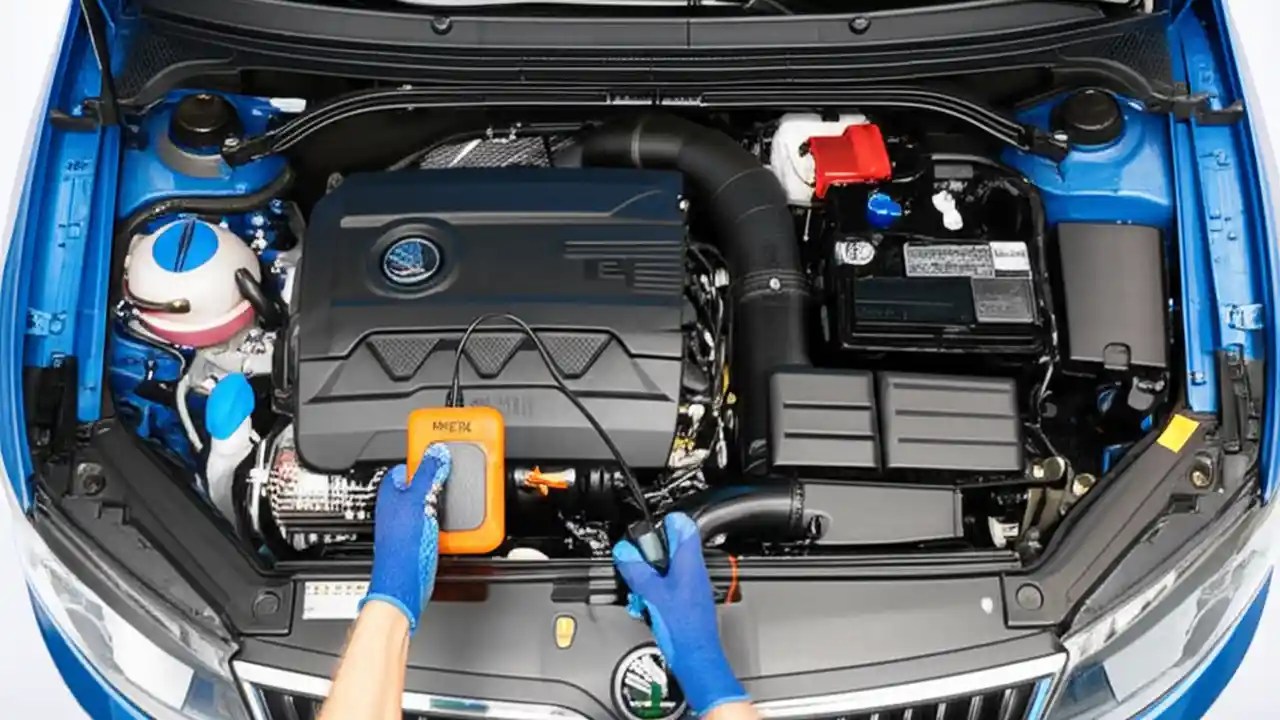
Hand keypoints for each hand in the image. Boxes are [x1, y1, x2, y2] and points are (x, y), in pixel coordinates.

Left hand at [360, 443, 450, 632]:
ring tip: (451, 505)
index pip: (408, 465)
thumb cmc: (401, 549)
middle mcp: (398, 507)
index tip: (441, 454)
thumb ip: (428, 475)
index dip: (424, 458)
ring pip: (430, 503)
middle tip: (452, 481)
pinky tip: (449, 526)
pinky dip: (445, 523)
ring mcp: (409, 524)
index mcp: (392, 492)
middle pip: (422, 483)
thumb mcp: (418, 501)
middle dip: (438, 483)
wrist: (404, 586)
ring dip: (442, 505)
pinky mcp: (420, 539)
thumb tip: (436, 452)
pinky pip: (436, 523)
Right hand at [613, 513, 747, 715]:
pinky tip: (646, 604)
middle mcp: (694, 569)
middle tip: (636, 564)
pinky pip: (668, 586)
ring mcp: (692, 585)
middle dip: (649, 555)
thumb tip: (624, 551)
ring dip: (650, 575)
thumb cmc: (684, 629)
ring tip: (640, 589)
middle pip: (670, 546)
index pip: (682, 523)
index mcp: (689, 560)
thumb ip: (637, 570)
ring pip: (667, 568)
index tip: (645, 532)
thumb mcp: (652, 594)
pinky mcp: (687, 600)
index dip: (663, 522)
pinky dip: (655, 591)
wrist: (696, 658)